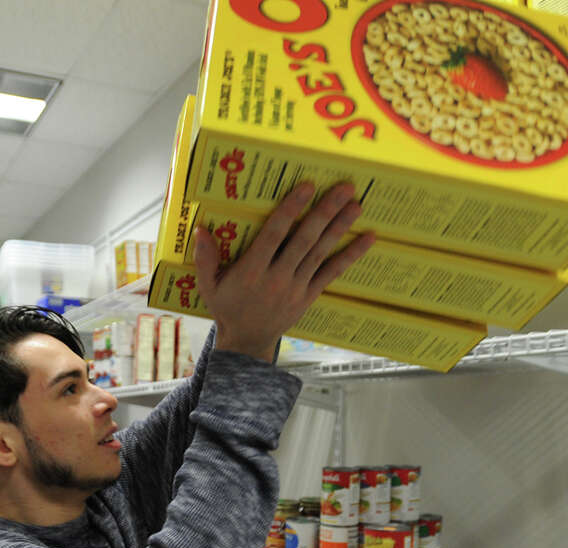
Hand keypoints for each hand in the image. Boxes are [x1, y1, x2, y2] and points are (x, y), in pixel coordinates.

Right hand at [194, 182, 375, 361]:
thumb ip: (204, 258)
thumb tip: (200, 229)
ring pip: (321, 252)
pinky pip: (332, 272)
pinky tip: (368, 238)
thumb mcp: (208, 285)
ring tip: (356, 205)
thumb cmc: (227, 307)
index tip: (306, 187)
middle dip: (325, 212)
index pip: (274, 234)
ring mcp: (296, 287)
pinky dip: (351, 255)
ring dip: (340, 228)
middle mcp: (277, 277)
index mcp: (252, 271)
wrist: (248, 342)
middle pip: (304, 240)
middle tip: (343, 188)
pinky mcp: (309, 295)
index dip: (291, 210)